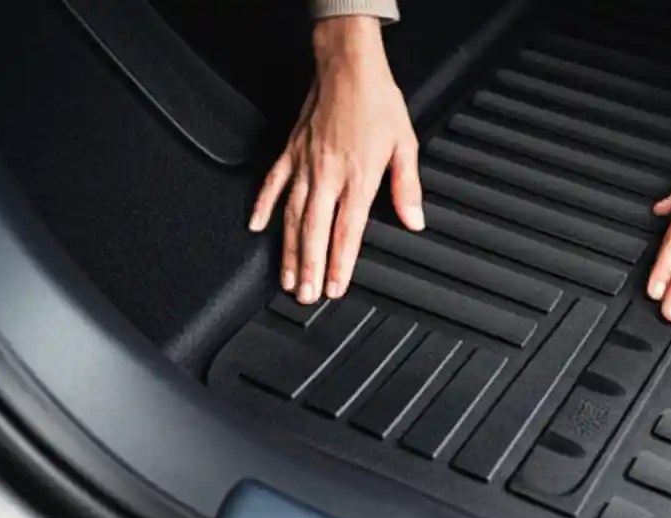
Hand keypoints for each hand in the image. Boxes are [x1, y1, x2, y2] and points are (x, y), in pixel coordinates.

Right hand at [249, 16, 422, 304]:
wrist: (349, 68)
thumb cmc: (379, 104)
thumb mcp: (405, 145)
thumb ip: (407, 188)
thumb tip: (414, 221)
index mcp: (358, 178)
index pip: (348, 231)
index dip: (341, 263)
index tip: (336, 288)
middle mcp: (328, 176)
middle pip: (315, 231)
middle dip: (310, 268)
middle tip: (306, 296)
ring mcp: (305, 165)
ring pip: (292, 216)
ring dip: (289, 250)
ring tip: (287, 278)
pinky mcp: (290, 152)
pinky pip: (272, 184)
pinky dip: (262, 206)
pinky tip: (256, 228)